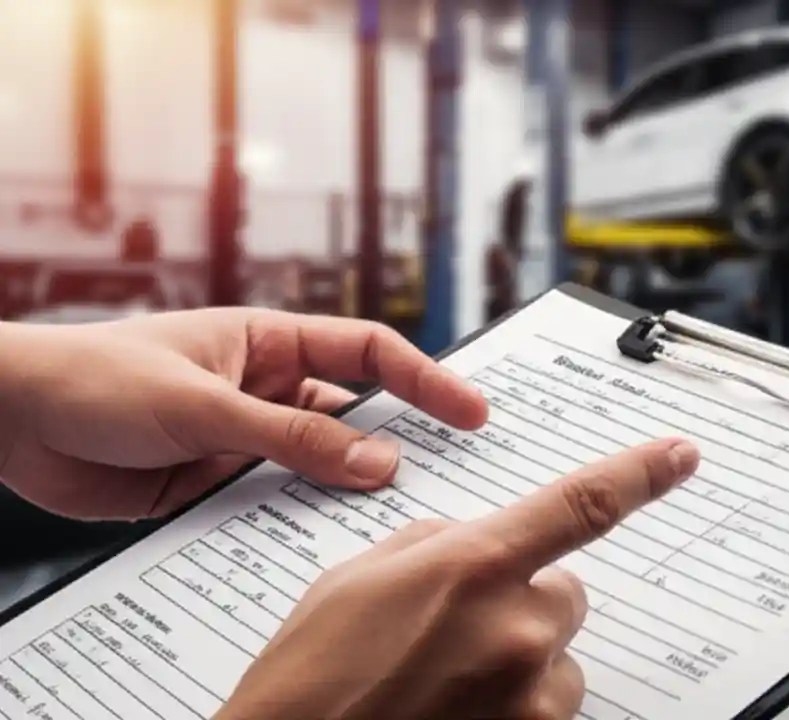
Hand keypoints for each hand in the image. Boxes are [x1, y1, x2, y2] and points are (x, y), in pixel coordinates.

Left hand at [0, 309, 487, 519]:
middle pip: (354, 419)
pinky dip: (298, 525)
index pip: (368, 354)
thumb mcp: (202, 403)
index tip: (472, 412)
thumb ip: (289, 438)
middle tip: (453, 482)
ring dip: (346, 495)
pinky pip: (275, 507)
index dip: (426, 379)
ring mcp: (246, 441)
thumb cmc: (96, 378)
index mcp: (270, 344)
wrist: (12, 423)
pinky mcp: (218, 487)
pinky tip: (321, 549)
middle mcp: (268, 391)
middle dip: (401, 446)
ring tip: (392, 527)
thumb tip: (377, 462)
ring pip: (319, 471)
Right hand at [215, 438, 700, 719]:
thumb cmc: (309, 679)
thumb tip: (476, 539)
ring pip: (556, 660)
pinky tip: (456, 712)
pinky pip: (547, 710)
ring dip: (519, 664)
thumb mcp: (358, 581)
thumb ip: (436, 545)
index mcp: (473, 566)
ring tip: (444, 685)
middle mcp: (517, 629)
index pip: (582, 505)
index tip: (681, 456)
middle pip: (565, 595)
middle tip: (455, 631)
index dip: (641, 474)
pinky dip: (514, 711)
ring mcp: (530, 696)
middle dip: (523, 602)